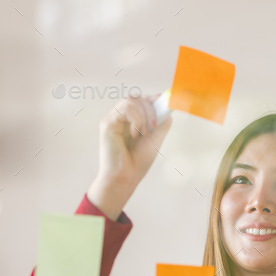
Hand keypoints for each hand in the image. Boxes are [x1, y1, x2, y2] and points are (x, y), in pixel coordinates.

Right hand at [87, 95, 172, 220]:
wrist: (125, 178)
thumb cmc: (137, 163)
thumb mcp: (155, 140)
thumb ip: (161, 124)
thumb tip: (167, 107)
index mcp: (130, 121)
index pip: (140, 100)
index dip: (152, 99)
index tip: (163, 104)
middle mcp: (120, 118)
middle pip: (136, 97)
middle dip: (150, 108)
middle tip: (153, 126)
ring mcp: (113, 119)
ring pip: (131, 100)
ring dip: (143, 115)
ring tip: (144, 133)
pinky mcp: (107, 123)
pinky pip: (124, 108)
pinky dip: (135, 119)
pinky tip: (135, 134)